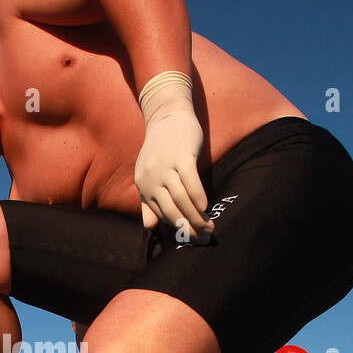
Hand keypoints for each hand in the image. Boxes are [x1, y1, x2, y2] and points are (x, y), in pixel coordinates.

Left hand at [134, 72, 212, 237]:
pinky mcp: (181, 155)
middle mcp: (151, 177)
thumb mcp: (150, 175)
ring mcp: (166, 166)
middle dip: (189, 228)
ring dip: (197, 216)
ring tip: (209, 227)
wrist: (167, 114)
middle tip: (204, 238)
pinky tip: (206, 207)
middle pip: (172, 210)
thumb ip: (148, 202)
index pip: (161, 214)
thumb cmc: (162, 148)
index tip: (192, 239)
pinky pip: (190, 181)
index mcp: (143, 185)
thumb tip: (150, 227)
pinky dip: (198, 197)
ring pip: (182, 199)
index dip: (178, 228)